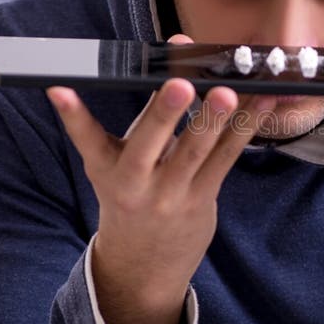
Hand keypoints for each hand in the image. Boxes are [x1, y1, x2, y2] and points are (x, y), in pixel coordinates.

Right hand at [47, 35, 274, 323]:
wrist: (144, 263)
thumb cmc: (132, 195)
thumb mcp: (114, 165)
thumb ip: (130, 117)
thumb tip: (150, 60)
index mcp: (108, 170)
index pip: (87, 138)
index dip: (74, 114)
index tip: (61, 90)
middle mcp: (136, 183)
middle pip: (149, 143)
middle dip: (164, 112)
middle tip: (179, 84)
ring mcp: (172, 194)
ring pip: (196, 151)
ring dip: (216, 118)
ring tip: (230, 91)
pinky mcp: (203, 198)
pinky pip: (226, 159)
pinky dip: (244, 128)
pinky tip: (262, 103)